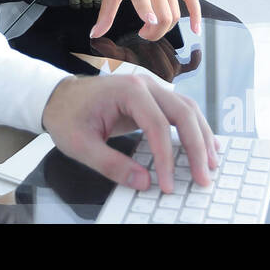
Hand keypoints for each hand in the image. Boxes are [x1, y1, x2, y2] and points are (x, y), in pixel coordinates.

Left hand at [41, 75, 218, 192]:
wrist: (58, 96)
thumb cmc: (67, 115)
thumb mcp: (80, 145)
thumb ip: (111, 165)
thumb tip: (143, 182)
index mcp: (128, 91)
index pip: (157, 125)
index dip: (166, 158)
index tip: (168, 185)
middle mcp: (145, 84)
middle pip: (183, 113)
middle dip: (197, 147)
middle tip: (203, 177)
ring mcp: (151, 88)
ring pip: (188, 110)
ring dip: (202, 136)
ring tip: (211, 164)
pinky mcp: (152, 98)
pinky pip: (180, 111)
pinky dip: (195, 128)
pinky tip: (206, 145)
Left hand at [93, 0, 201, 41]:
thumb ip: (106, 13)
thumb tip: (95, 34)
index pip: (147, 7)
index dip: (150, 22)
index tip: (144, 30)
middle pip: (164, 17)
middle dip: (155, 32)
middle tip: (144, 33)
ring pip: (176, 12)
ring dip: (166, 27)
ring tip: (153, 27)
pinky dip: (196, 15)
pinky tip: (195, 30)